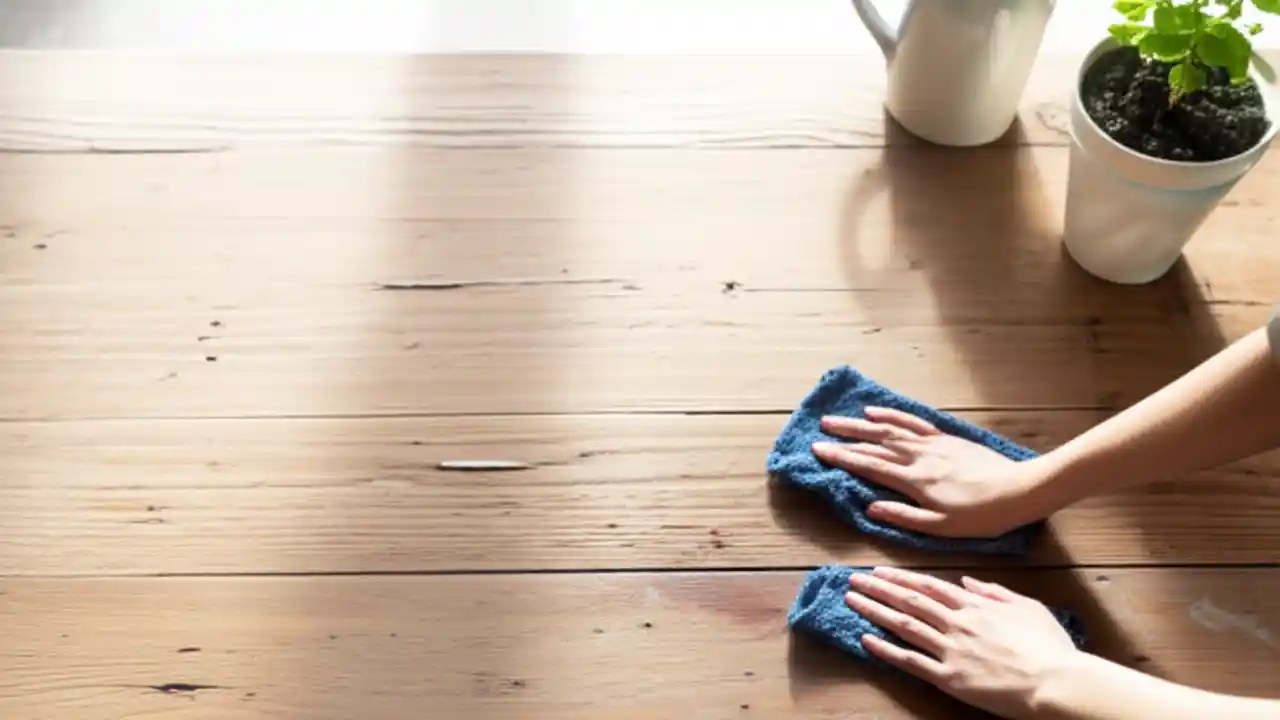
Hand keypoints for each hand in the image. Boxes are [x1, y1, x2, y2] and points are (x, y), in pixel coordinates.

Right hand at [811, 406, 1055, 537]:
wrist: (1019, 490)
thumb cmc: (981, 516)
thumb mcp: (942, 527)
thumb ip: (904, 516)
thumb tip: (870, 507)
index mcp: (915, 481)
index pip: (870, 467)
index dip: (842, 458)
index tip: (818, 450)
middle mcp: (919, 457)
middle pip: (874, 443)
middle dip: (844, 437)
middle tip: (818, 431)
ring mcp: (932, 444)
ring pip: (889, 430)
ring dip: (861, 424)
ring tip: (838, 419)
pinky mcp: (945, 438)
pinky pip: (912, 423)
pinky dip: (891, 416)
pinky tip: (876, 412)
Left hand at [846, 567, 1082, 719]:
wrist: (1056, 681)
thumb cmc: (1049, 646)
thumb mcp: (1027, 607)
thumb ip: (994, 592)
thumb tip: (966, 582)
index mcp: (975, 605)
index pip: (929, 587)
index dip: (901, 578)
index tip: (880, 571)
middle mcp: (958, 623)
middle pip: (910, 600)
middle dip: (879, 588)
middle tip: (854, 579)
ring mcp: (951, 649)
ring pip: (904, 624)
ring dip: (874, 610)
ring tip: (851, 600)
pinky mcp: (949, 678)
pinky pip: (910, 661)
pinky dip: (885, 649)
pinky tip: (865, 638)